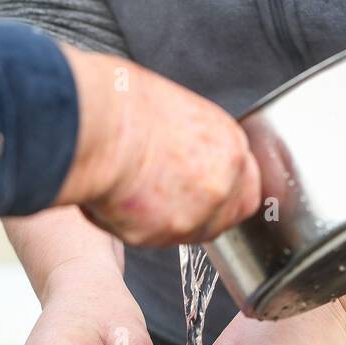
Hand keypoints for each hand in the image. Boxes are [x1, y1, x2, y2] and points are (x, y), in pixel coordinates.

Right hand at [57, 47, 261, 246]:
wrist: (96, 127)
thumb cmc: (127, 105)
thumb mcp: (182, 113)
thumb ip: (201, 145)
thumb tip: (192, 159)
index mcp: (230, 147)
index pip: (249, 187)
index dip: (228, 191)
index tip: (209, 187)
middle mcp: (220, 187)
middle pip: (225, 218)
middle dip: (204, 212)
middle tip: (174, 195)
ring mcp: (191, 218)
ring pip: (189, 233)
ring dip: (172, 220)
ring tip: (143, 191)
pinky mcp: (157, 238)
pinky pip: (153, 239)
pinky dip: (140, 225)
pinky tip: (122, 199)